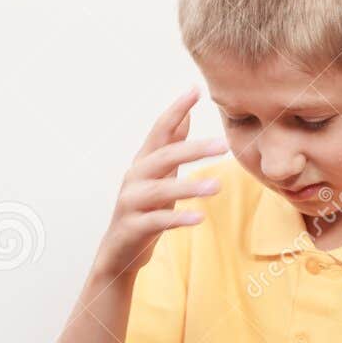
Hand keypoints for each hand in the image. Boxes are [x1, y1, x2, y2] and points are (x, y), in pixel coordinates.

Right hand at [94, 86, 228, 278]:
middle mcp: (134, 178)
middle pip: (163, 157)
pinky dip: (178, 219)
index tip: (194, 90)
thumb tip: (186, 115)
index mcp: (143, 162)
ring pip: (160, 190)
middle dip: (193, 149)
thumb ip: (170, 146)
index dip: (175, 110)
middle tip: (223, 145)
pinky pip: (157, 222)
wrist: (118, 252)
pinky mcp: (133, 227)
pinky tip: (200, 218)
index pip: (159, 130)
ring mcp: (131, 203)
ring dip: (189, 187)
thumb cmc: (144, 209)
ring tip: (217, 186)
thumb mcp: (159, 175)